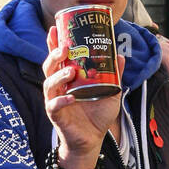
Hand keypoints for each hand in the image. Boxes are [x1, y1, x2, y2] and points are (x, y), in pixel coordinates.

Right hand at [43, 25, 123, 167]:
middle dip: (54, 55)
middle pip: (49, 66)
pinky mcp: (56, 116)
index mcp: (67, 78)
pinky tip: (71, 97)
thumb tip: (119, 54)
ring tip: (70, 71)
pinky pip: (54, 106)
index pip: (58, 57)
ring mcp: (55, 101)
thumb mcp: (110, 91)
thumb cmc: (97, 115)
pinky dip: (61, 101)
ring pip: (49, 84)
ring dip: (58, 76)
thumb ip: (114, 74)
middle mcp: (58, 87)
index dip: (53, 43)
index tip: (54, 28)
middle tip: (65, 47)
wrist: (93, 140)